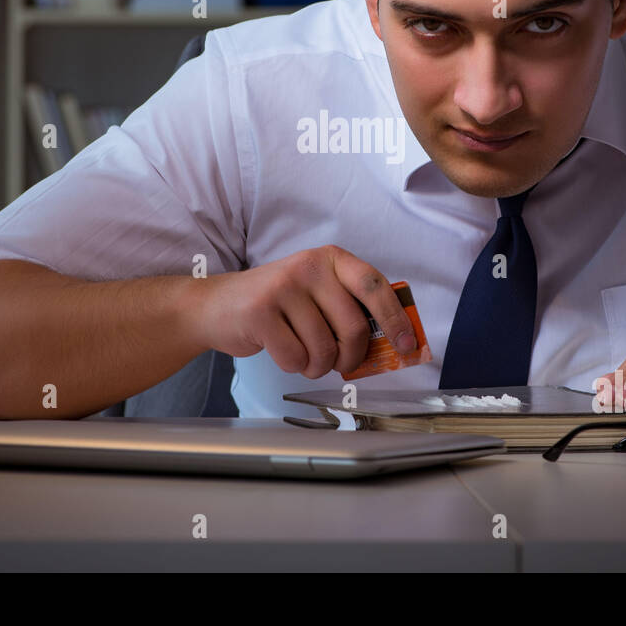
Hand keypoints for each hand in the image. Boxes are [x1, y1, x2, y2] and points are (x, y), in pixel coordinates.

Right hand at [193, 245, 416, 379]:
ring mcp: (283, 288)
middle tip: (341, 364)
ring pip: (324, 349)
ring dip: (318, 365)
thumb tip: (393, 341)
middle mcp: (309, 267)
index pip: (374, 286)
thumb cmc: (277, 305)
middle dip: (351, 357)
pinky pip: (295, 358)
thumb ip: (350, 308)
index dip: (395, 319)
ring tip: (305, 355)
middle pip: (353, 328)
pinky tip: (283, 351)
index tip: (407, 345)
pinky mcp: (260, 313)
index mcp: (331, 259)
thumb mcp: (317, 292)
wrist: (218, 306)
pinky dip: (294, 366)